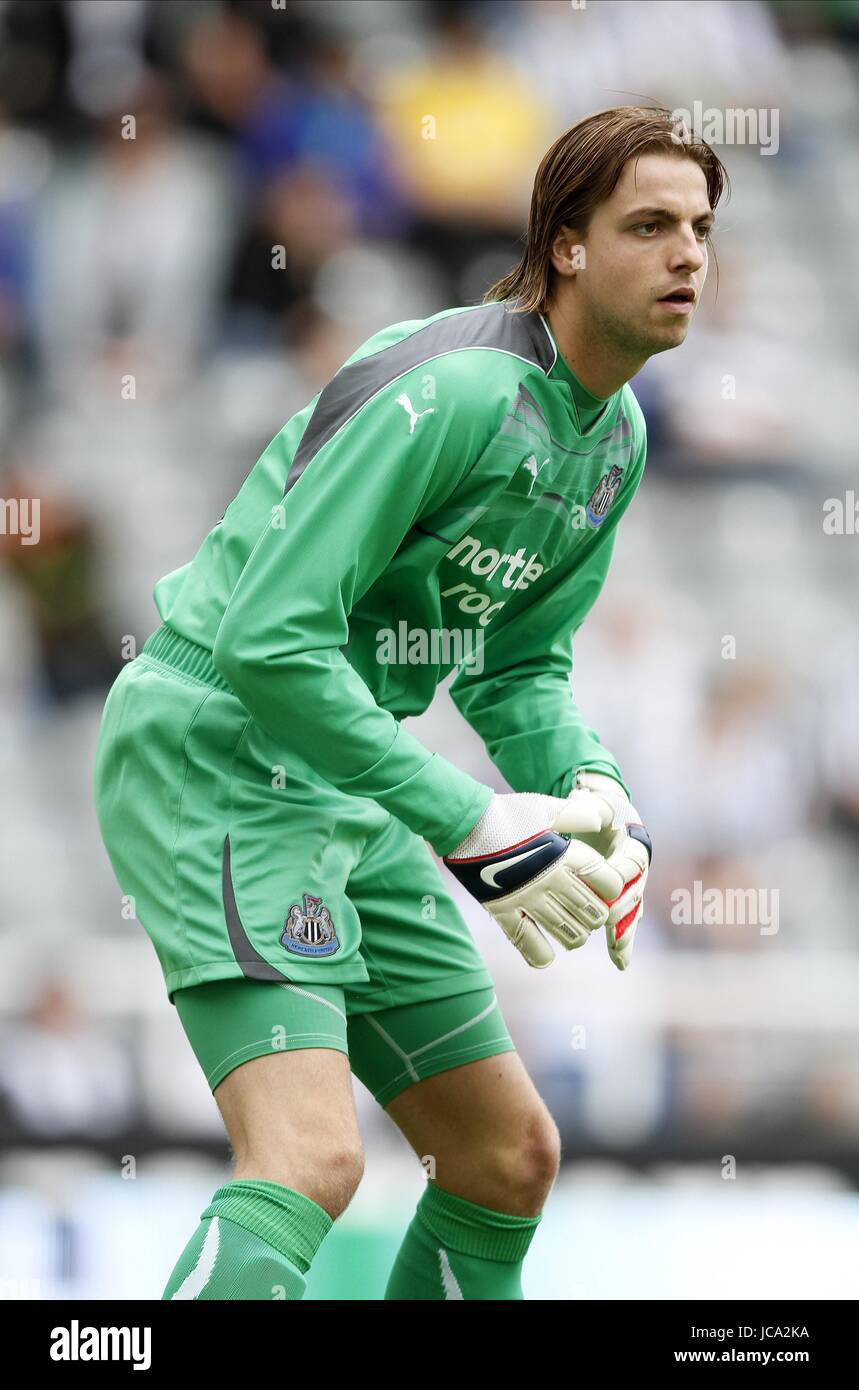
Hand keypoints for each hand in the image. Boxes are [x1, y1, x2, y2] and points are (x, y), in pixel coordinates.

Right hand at [443, 791, 620, 967]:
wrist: (466, 823)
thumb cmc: (508, 814)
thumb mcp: (546, 808)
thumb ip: (578, 815)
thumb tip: (603, 821)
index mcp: (564, 855)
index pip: (607, 882)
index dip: (612, 886)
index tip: (605, 885)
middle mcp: (550, 881)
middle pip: (593, 912)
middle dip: (597, 913)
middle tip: (589, 908)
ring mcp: (527, 900)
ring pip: (570, 934)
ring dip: (577, 934)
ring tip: (573, 928)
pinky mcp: (504, 912)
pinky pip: (529, 944)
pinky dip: (542, 954)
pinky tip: (547, 954)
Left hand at [565, 771, 651, 970]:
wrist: (601, 818)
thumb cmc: (596, 808)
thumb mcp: (594, 801)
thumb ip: (591, 805)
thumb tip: (581, 800)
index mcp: (634, 843)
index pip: (631, 862)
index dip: (620, 874)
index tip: (608, 886)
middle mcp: (638, 868)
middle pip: (635, 892)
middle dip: (622, 908)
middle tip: (609, 923)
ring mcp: (631, 886)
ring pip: (631, 912)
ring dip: (625, 932)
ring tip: (619, 954)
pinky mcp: (621, 900)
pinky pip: (624, 922)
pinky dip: (623, 942)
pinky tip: (621, 963)